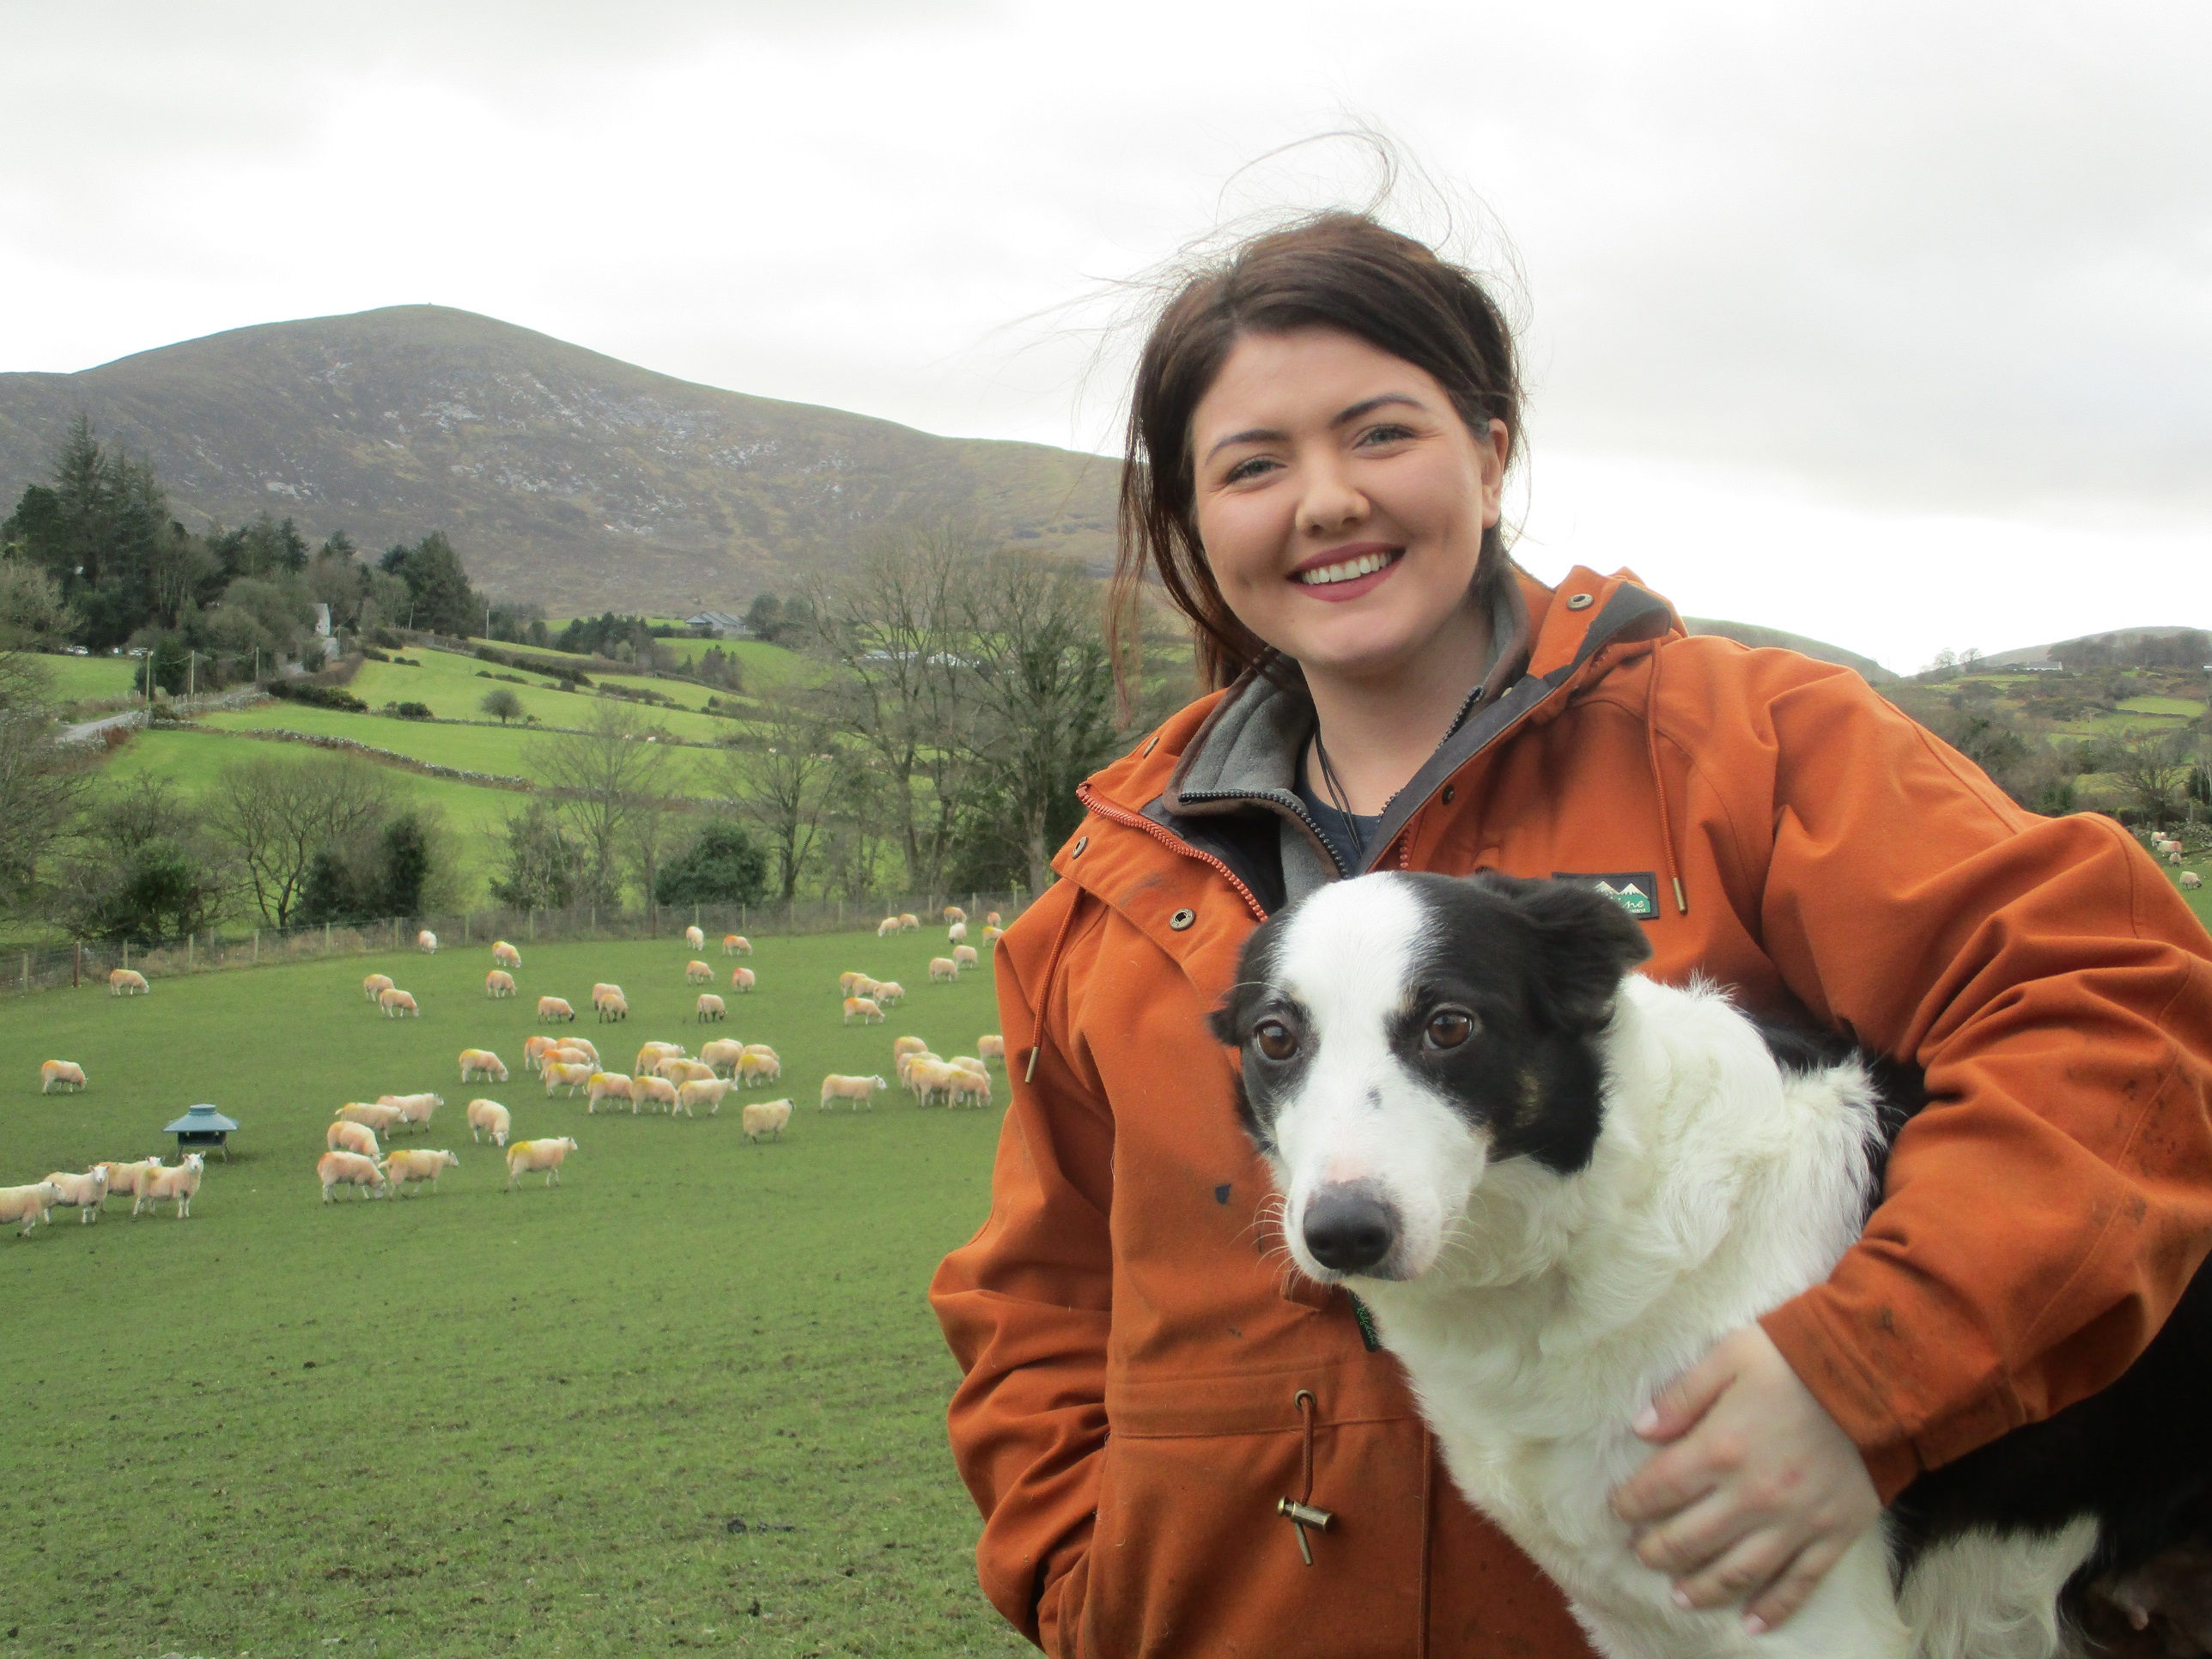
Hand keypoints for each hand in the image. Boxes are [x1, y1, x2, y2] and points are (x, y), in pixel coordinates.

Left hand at [1610, 1325, 1881, 1634]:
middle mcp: (1752, 1496)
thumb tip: (1641, 1430)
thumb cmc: (1796, 1359)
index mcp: (1720, 1449)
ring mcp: (1794, 1522)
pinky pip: (1799, 1584)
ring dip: (1702, 1589)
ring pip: (1737, 1572)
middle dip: (1656, 1551)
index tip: (1619, 1512)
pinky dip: (1773, 1608)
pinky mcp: (1833, 1536)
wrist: (1879, 1376)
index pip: (1658, 1490)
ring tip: (1678, 1595)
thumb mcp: (1729, 1356)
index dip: (1631, 1505)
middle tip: (1640, 1554)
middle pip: (1689, 1540)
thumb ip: (1682, 1395)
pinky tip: (1751, 1623)